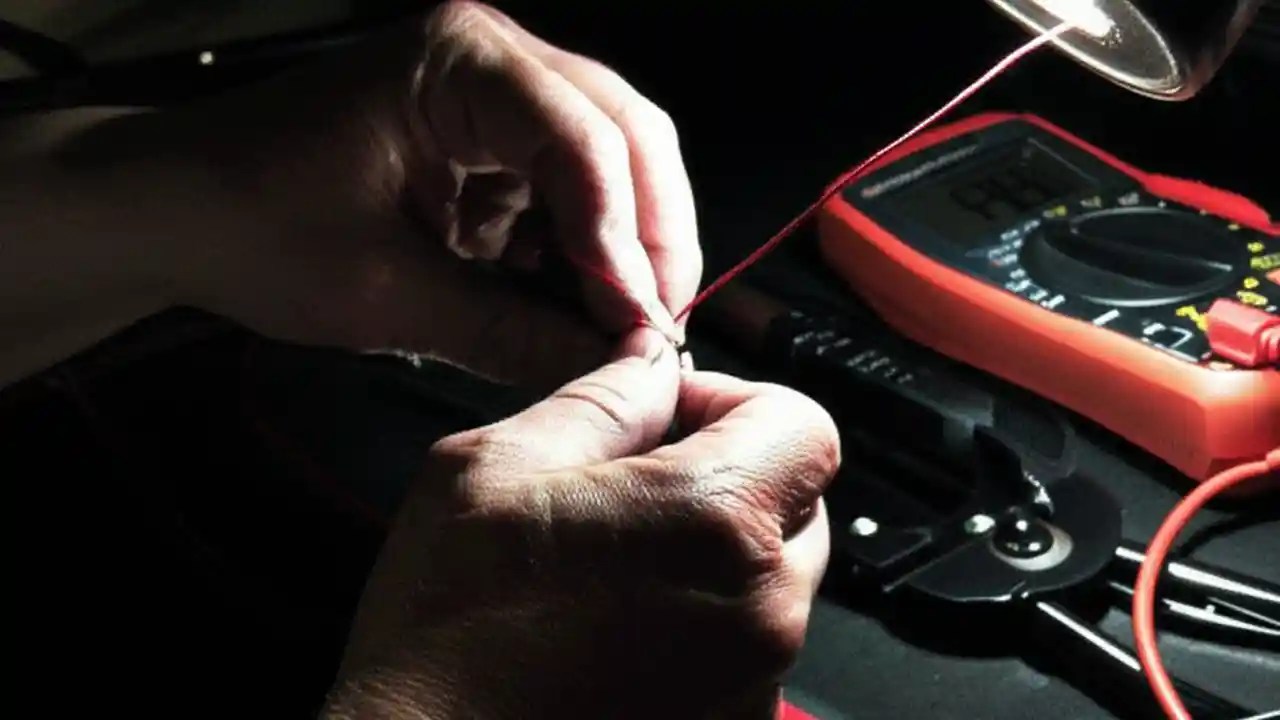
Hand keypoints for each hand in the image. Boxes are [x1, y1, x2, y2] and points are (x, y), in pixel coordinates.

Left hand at [121, 0, 698, 388]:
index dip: (625, 243)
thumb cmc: (250, 226)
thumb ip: (509, 333)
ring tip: (624, 325)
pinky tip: (580, 302)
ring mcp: (495, 95)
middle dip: (651, 237)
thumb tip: (613, 371)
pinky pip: (570, 188)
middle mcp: (492, 60)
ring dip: (627, 243)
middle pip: (626, 134)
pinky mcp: (489, 139)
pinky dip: (584, 247)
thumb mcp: (384, 296)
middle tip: (657, 328)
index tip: (641, 328)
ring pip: (613, 160)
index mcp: (458, 63)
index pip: (585, 143)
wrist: (174, 207)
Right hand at [322, 328, 839, 718]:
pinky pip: (748, 644)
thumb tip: (653, 363)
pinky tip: (617, 626)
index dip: (739, 403)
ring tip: (613, 568)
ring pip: (773, 576)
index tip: (672, 421)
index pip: (804, 424)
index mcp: (715, 519)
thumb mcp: (495, 468)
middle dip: (731, 476)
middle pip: (799, 502)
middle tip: (634, 489)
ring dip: (715, 553)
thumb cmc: (447, 628)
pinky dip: (704, 620)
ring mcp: (754, 678)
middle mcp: (762, 607)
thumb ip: (601, 401)